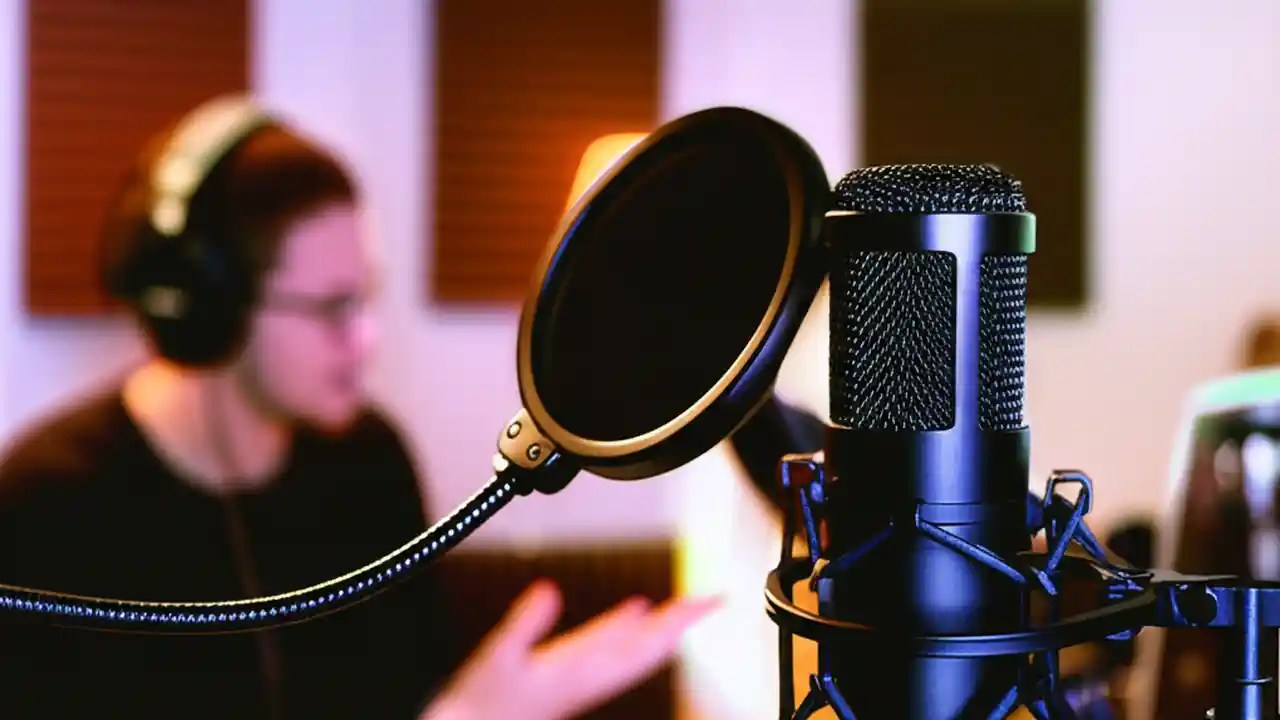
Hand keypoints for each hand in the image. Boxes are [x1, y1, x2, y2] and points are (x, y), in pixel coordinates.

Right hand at [421, 580, 719, 719]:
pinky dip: (628, 626)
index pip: (645, 644)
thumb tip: (548, 590)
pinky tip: (634, 609)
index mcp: (584, 670)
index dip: (678, 622)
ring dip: (661, 624)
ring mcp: (582, 674)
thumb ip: (524, 624)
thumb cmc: (482, 701)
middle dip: (681, 622)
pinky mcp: (569, 673)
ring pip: (634, 649)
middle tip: (713, 599)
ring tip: (684, 602)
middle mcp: (590, 674)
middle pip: (650, 648)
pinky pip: (611, 647)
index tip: (708, 603)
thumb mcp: (498, 657)